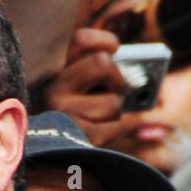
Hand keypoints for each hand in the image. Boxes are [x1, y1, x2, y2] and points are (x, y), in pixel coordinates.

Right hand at [41, 28, 131, 147]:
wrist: (50, 150)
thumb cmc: (73, 109)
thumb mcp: (76, 82)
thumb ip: (99, 66)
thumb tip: (141, 76)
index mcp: (50, 71)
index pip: (81, 40)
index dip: (106, 42)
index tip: (114, 49)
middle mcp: (53, 91)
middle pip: (102, 63)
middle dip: (118, 77)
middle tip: (116, 88)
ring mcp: (65, 116)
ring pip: (114, 101)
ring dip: (118, 108)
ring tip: (104, 114)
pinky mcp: (80, 139)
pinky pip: (117, 125)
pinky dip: (119, 127)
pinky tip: (105, 128)